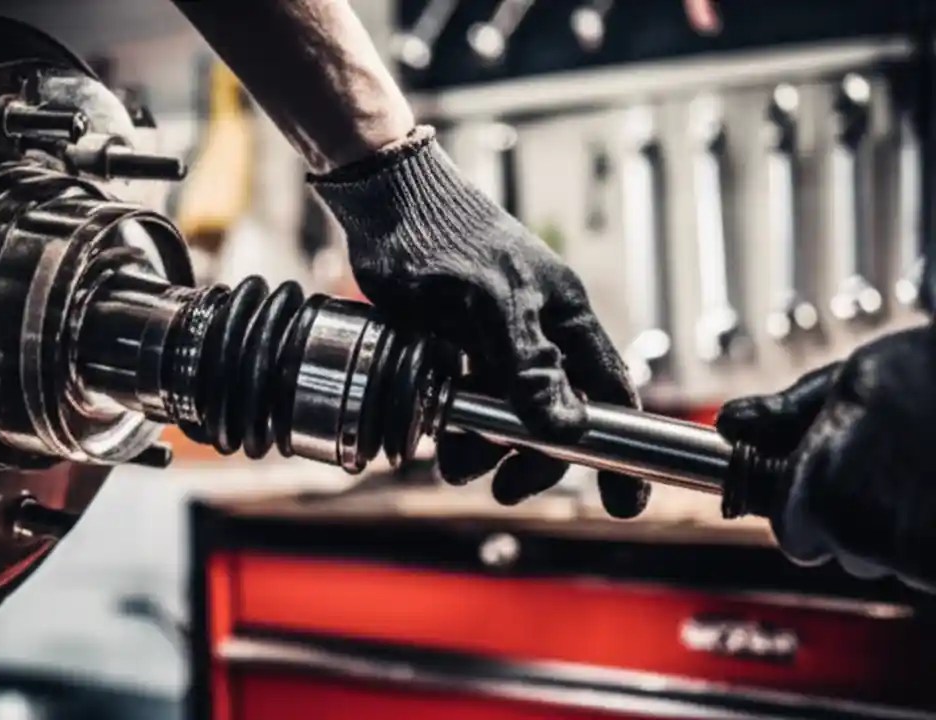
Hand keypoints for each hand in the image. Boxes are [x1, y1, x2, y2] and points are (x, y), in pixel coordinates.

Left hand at [311, 128, 648, 517]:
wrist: (384, 200)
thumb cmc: (445, 237)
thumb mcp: (492, 303)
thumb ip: (528, 365)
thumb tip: (568, 428)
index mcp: (565, 317)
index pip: (609, 394)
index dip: (617, 449)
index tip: (623, 502)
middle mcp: (538, 331)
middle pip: (555, 414)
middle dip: (534, 457)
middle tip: (504, 487)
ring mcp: (495, 337)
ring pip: (506, 411)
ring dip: (485, 446)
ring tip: (453, 461)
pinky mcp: (453, 340)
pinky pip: (466, 397)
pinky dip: (456, 420)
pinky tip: (436, 431)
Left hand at [716, 326, 935, 590]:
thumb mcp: (853, 377)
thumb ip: (786, 411)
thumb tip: (732, 424)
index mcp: (819, 483)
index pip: (788, 526)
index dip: (804, 499)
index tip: (827, 473)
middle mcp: (857, 528)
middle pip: (836, 544)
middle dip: (853, 511)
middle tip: (891, 462)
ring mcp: (907, 553)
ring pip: (884, 554)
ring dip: (898, 523)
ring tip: (925, 468)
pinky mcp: (935, 566)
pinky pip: (922, 561)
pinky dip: (929, 535)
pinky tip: (935, 489)